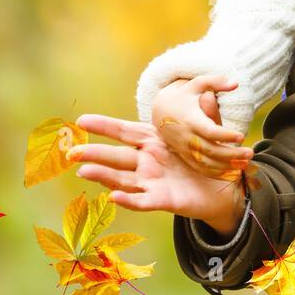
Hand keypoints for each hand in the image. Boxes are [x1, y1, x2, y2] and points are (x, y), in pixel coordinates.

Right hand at [69, 114, 252, 235]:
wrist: (223, 188)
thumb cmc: (207, 157)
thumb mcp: (207, 134)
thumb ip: (206, 115)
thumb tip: (207, 93)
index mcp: (153, 141)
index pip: (125, 131)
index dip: (104, 126)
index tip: (82, 120)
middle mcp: (147, 161)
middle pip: (117, 157)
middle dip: (94, 153)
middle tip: (71, 151)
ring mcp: (152, 181)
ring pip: (123, 179)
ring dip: (103, 176)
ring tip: (84, 171)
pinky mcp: (162, 200)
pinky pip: (142, 201)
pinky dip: (128, 200)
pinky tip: (114, 197)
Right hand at [151, 74, 247, 177]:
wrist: (160, 110)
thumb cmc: (184, 95)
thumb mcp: (197, 84)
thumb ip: (216, 82)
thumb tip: (235, 83)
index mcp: (191, 119)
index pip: (209, 131)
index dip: (225, 135)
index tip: (241, 136)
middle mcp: (188, 136)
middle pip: (211, 150)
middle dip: (231, 154)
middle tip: (250, 153)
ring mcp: (186, 148)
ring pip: (206, 162)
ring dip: (226, 166)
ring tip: (245, 164)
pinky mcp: (186, 155)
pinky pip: (200, 168)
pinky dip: (215, 173)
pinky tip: (232, 173)